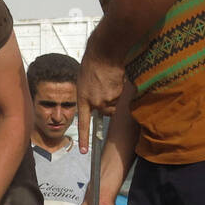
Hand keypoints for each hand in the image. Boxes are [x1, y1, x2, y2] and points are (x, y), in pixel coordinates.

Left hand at [76, 34, 125, 150]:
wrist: (104, 53)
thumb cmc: (93, 64)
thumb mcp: (83, 81)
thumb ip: (88, 95)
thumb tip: (94, 103)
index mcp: (83, 99)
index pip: (84, 124)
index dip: (84, 138)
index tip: (84, 151)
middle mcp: (94, 102)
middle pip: (105, 112)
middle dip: (107, 103)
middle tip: (105, 87)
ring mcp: (106, 99)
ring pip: (114, 105)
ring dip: (114, 96)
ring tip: (109, 80)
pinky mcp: (117, 95)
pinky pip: (120, 97)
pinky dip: (119, 89)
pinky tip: (114, 78)